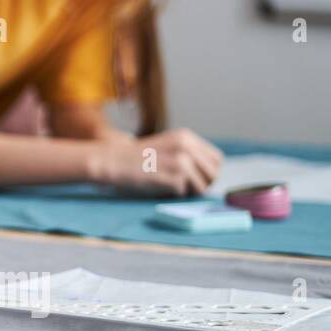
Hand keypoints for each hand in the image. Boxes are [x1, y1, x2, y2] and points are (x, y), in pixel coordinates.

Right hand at [96, 128, 223, 195]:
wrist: (113, 161)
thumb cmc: (139, 158)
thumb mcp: (168, 146)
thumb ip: (190, 154)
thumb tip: (213, 176)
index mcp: (187, 137)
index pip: (217, 160)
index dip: (208, 171)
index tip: (194, 177)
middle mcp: (187, 146)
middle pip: (213, 174)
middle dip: (201, 183)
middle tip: (181, 184)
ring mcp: (181, 161)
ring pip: (203, 187)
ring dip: (188, 191)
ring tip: (168, 184)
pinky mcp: (173, 177)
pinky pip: (185, 194)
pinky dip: (173, 194)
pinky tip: (158, 185)